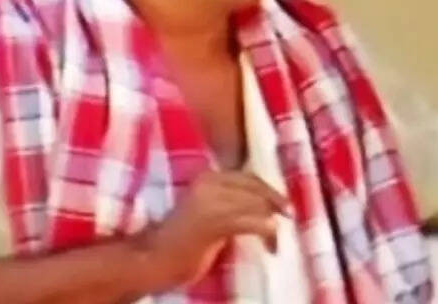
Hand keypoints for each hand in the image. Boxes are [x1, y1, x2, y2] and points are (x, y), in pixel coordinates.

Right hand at [133, 171, 290, 290]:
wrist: (148, 260)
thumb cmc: (177, 243)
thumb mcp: (206, 213)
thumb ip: (229, 203)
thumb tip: (263, 205)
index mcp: (207, 177)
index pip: (248, 177)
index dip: (269, 190)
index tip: (284, 204)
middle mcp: (209, 183)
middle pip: (255, 187)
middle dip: (275, 203)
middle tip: (288, 218)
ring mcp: (211, 200)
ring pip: (256, 204)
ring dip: (271, 224)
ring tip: (275, 241)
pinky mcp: (214, 221)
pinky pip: (253, 222)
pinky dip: (267, 233)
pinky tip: (271, 246)